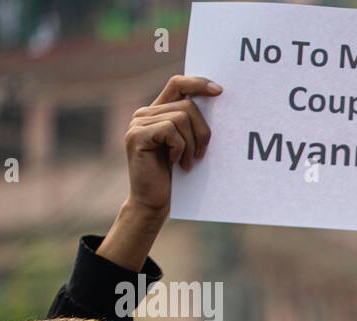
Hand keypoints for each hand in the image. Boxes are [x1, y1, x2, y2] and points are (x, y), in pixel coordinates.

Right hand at [124, 75, 221, 215]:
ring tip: (187, 162)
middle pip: (187, 104)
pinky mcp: (136, 136)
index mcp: (158, 112)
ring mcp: (138, 123)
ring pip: (181, 117)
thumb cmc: (175, 177)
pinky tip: (175, 163)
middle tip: (202, 155)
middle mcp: (145, 113)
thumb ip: (193, 124)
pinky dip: (180, 148)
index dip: (198, 83)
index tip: (219, 91)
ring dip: (192, 144)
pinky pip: (171, 130)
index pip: (178, 84)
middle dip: (203, 131)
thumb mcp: (188, 146)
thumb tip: (217, 101)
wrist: (153, 201)